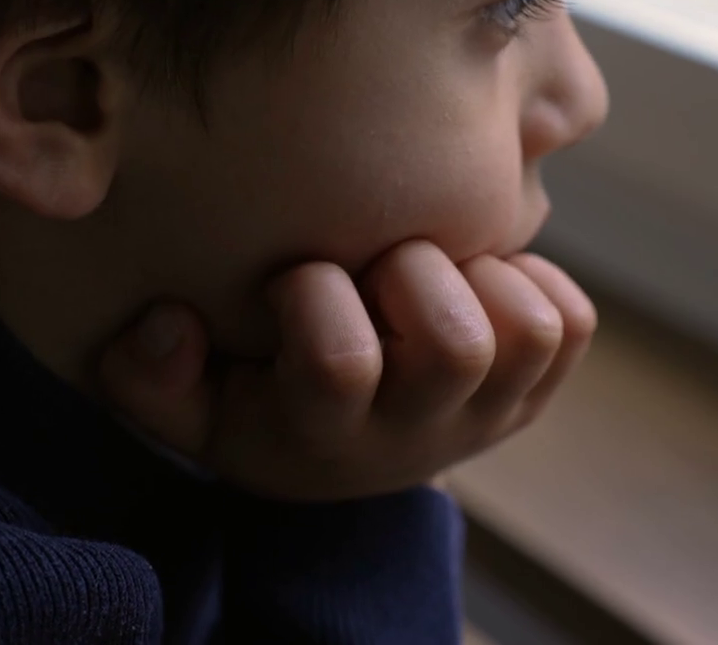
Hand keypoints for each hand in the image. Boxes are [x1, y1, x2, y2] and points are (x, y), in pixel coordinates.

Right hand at [97, 242, 595, 500]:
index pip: (339, 361)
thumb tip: (169, 324)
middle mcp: (420, 433)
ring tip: (428, 266)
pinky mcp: (534, 392)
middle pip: (454, 344)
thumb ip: (148, 376)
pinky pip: (570, 320)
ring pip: (526, 329)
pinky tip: (468, 278)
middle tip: (374, 260)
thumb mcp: (185, 406)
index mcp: (325, 436)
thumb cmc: (253, 404)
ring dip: (480, 274)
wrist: (336, 456)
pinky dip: (531, 279)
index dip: (313, 296)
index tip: (288, 278)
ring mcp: (488, 415)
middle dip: (410, 271)